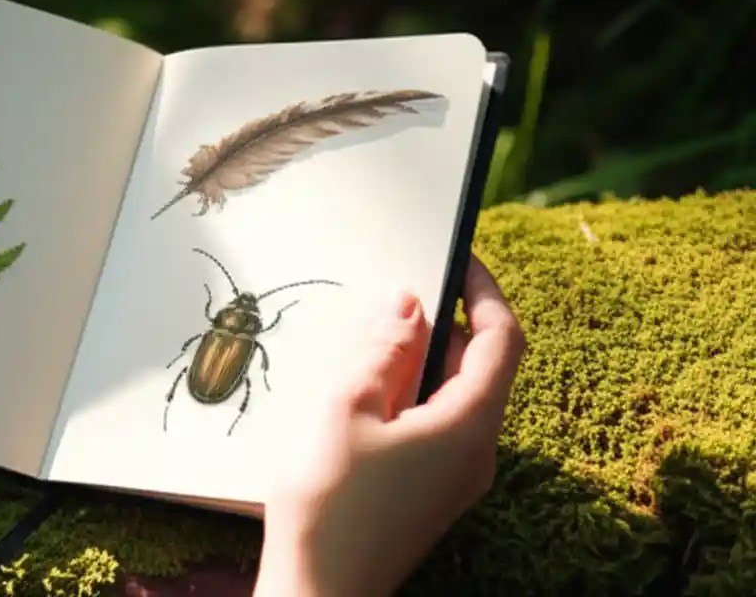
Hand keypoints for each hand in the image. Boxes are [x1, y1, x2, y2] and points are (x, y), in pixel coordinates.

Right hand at [254, 254, 525, 596]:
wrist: (319, 594)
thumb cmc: (330, 506)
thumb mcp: (347, 408)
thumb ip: (383, 350)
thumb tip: (410, 306)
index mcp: (469, 425)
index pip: (502, 339)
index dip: (484, 291)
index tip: (458, 258)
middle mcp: (476, 452)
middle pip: (480, 367)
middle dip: (441, 325)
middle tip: (392, 300)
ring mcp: (455, 477)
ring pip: (453, 397)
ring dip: (419, 362)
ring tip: (367, 347)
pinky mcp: (429, 493)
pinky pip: (434, 426)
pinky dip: (408, 396)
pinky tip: (362, 398)